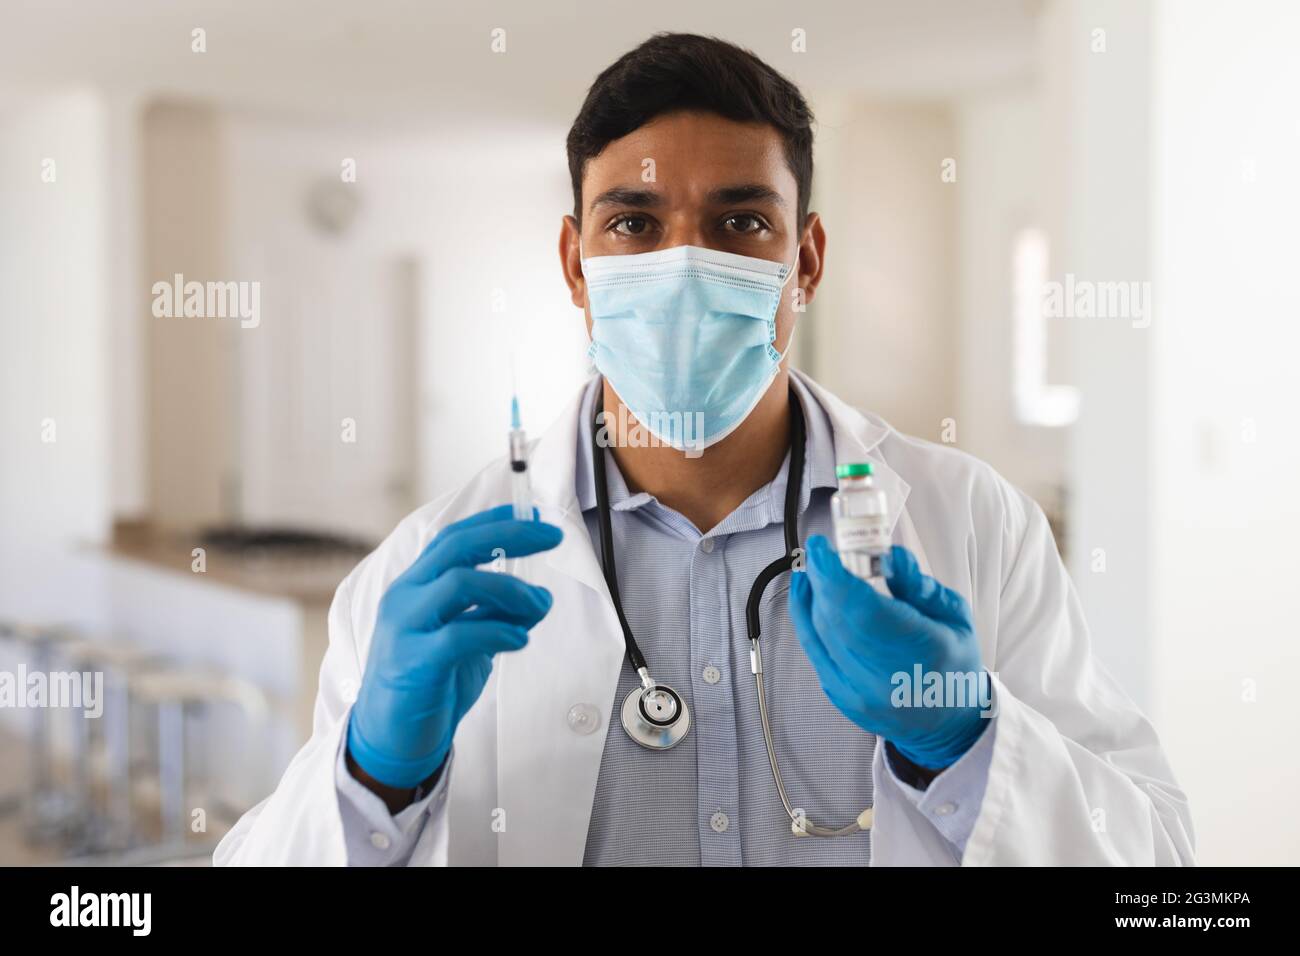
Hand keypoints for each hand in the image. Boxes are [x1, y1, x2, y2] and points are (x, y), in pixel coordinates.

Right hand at [347, 505, 562, 787]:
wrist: (389, 739)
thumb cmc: (430, 684)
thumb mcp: (470, 642)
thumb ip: (497, 615)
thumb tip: (541, 598)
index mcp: (415, 586)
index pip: (454, 538)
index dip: (495, 521)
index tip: (536, 517)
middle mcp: (405, 598)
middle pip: (457, 547)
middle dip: (509, 535)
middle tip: (551, 538)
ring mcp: (405, 629)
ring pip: (458, 582)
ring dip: (510, 589)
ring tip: (538, 606)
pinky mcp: (412, 664)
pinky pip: (458, 636)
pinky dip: (497, 631)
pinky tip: (519, 638)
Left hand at [789, 537, 989, 769]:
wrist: (947, 721)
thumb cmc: (953, 664)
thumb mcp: (954, 616)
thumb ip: (919, 585)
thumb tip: (890, 556)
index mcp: (924, 653)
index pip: (867, 612)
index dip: (836, 578)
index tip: (823, 550)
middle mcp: (887, 679)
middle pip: (838, 621)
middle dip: (821, 580)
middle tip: (820, 551)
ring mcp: (860, 693)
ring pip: (820, 634)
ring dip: (812, 595)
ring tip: (815, 567)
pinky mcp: (841, 697)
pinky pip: (813, 651)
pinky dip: (805, 618)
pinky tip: (807, 593)